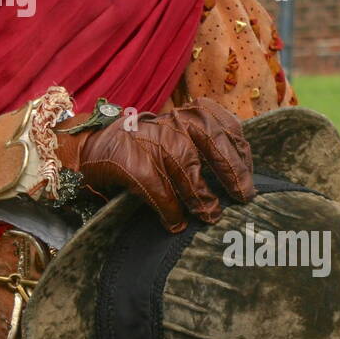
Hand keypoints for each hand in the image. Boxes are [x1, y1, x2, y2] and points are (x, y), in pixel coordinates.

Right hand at [55, 97, 254, 232]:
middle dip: (232, 170)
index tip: (249, 182)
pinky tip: (175, 224)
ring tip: (211, 216)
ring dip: (201, 194)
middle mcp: (171, 122)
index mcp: (186, 114)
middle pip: (212, 140)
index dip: (241, 155)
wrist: (90, 147)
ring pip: (186, 165)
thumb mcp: (175, 137)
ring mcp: (150, 139)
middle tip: (243, 197)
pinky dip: (169, 208)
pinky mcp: (130, 160)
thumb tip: (241, 181)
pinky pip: (157, 187)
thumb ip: (204, 148)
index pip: (225, 126)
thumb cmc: (143, 148)